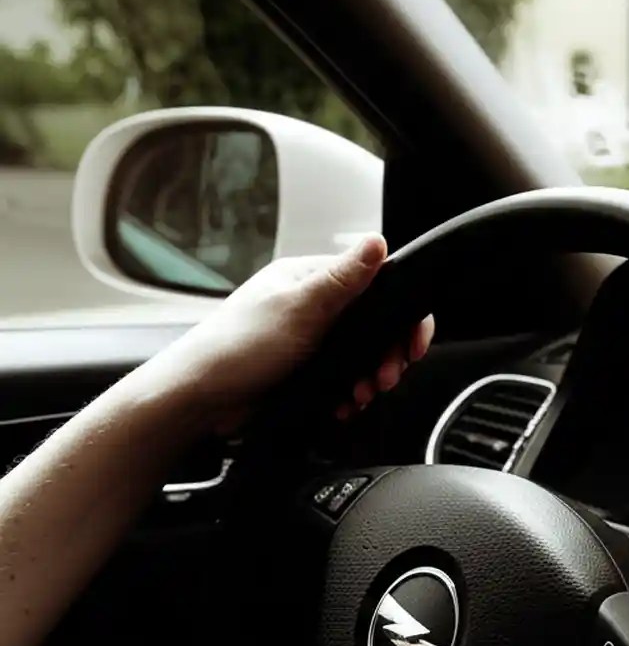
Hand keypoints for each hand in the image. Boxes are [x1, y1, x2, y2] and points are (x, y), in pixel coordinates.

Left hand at [145, 235, 432, 430]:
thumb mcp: (300, 307)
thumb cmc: (237, 348)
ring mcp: (309, 339)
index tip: (412, 343)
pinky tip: (345, 404)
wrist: (199, 400)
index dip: (401, 315)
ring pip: (361, 355)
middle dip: (387, 355)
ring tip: (363, 394)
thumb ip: (343, 277)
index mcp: (311, 279)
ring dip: (370, 377)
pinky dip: (350, 393)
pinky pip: (343, 379)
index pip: (376, 285)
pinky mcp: (304, 370)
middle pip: (374, 325)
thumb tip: (376, 241)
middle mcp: (313, 305)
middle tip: (387, 377)